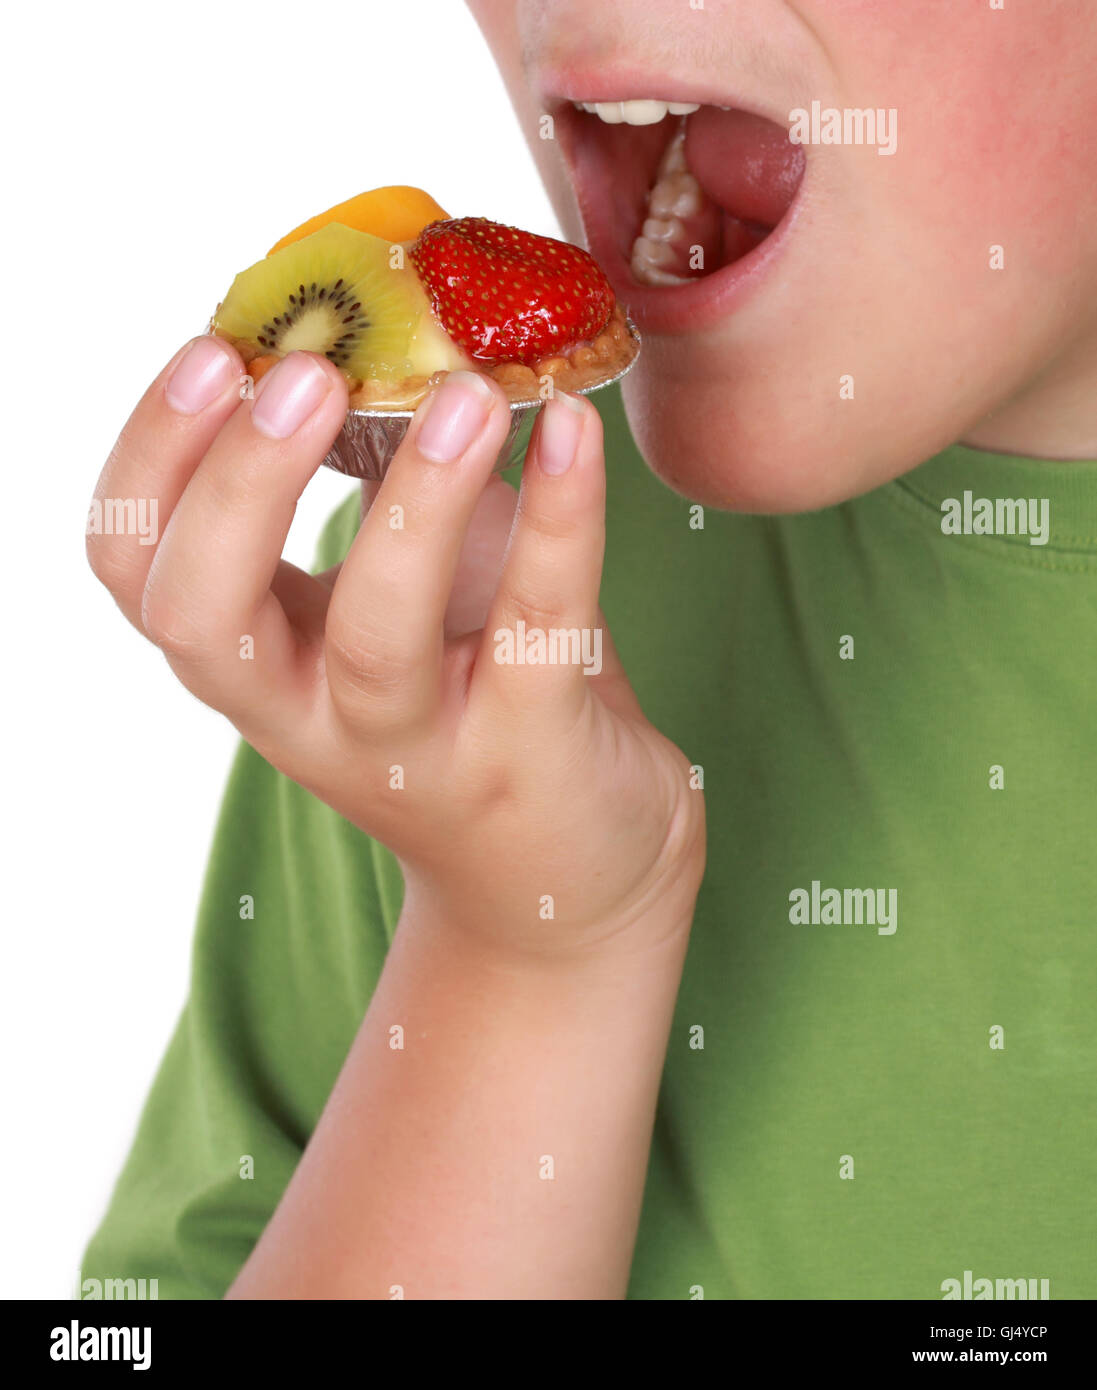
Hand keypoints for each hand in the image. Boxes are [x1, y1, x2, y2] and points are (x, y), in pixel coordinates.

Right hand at [88, 338, 705, 959]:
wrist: (566, 866)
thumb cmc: (469, 695)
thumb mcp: (387, 601)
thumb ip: (368, 490)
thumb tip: (383, 327)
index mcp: (258, 663)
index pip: (140, 573)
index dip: (149, 463)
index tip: (208, 354)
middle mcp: (310, 718)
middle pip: (208, 617)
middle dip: (239, 485)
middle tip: (304, 376)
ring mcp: (417, 746)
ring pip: (375, 633)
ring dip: (413, 502)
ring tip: (468, 395)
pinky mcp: (527, 750)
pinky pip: (538, 626)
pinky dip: (561, 518)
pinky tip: (576, 431)